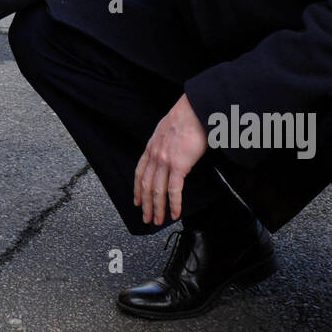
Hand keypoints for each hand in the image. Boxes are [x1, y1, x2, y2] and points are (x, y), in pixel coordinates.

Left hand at [133, 94, 208, 226]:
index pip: (140, 173)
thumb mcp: (167, 131)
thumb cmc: (186, 117)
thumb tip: (171, 154)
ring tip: (158, 221)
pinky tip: (174, 213)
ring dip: (157, 209)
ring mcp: (165, 161)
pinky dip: (174, 204)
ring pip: (158, 191)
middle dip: (146, 205)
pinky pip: (174, 190)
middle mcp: (155, 156)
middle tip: (147, 218)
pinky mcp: (179, 166)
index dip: (137, 189)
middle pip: (146, 186)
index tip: (137, 201)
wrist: (194, 110)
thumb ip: (165, 145)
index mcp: (151, 147)